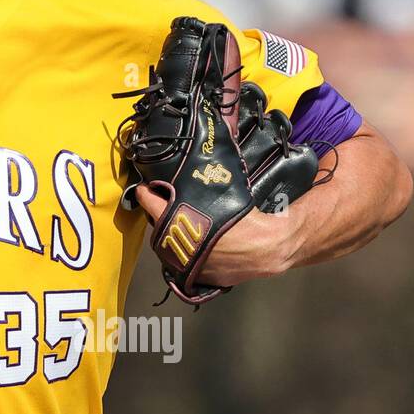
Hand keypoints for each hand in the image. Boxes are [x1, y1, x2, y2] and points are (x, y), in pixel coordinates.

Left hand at [134, 184, 294, 289]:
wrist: (269, 249)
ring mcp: (188, 266)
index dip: (146, 195)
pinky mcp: (199, 279)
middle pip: (158, 229)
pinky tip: (190, 246)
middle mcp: (179, 247)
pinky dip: (184, 255)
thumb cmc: (248, 220)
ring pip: (167, 249)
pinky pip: (183, 265)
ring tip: (176, 225)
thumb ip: (211, 177)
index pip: (152, 204)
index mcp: (182, 222)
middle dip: (158, 217)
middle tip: (161, 206)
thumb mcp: (227, 194)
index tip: (144, 189)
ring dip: (169, 237)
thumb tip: (228, 134)